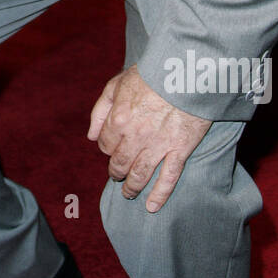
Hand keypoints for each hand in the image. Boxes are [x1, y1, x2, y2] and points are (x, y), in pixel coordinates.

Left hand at [87, 63, 210, 211]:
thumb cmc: (151, 73)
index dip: (107, 147)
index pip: (106, 144)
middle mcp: (135, 136)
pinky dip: (159, 195)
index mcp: (118, 119)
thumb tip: (91, 136)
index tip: (112, 148)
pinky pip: (168, 178)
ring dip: (132, 187)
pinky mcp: (180, 149)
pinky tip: (152, 207)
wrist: (187, 70)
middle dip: (116, 171)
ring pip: (140, 174)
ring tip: (128, 193)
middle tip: (117, 175)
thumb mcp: (117, 83)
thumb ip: (100, 110)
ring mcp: (158, 145)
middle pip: (120, 163)